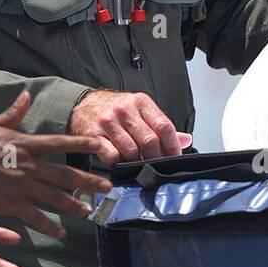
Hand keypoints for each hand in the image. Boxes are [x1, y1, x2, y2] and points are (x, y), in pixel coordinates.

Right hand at [0, 91, 112, 238]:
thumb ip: (14, 113)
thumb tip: (27, 94)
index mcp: (25, 145)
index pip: (61, 143)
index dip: (84, 144)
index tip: (102, 146)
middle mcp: (29, 165)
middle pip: (65, 174)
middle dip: (89, 180)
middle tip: (107, 186)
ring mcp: (22, 186)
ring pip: (55, 197)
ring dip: (74, 204)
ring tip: (89, 210)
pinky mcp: (12, 204)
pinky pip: (36, 217)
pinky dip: (50, 226)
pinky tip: (61, 233)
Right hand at [69, 89, 190, 164]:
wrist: (82, 106)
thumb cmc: (114, 110)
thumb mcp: (139, 110)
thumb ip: (161, 125)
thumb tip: (186, 139)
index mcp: (141, 102)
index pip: (164, 126)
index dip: (173, 146)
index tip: (174, 158)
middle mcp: (125, 109)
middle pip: (150, 141)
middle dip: (155, 158)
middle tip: (154, 164)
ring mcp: (108, 121)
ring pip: (132, 151)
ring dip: (135, 161)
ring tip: (135, 161)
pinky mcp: (94, 134)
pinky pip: (112, 156)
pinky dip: (117, 162)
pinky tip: (118, 158)